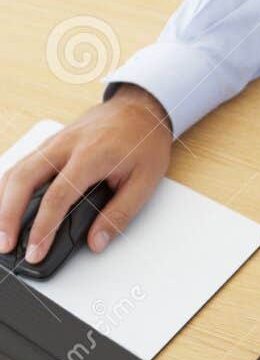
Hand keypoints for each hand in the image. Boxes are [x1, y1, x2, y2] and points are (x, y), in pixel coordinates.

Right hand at [0, 85, 173, 261]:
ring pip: (16, 170)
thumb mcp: (145, 181)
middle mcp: (65, 146)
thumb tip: (97, 242)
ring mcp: (54, 142)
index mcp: (91, 155)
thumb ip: (120, 214)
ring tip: (1, 232)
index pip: (57, 196)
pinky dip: (7, 186)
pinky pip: (21, 165)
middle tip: (5, 245)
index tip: (35, 252)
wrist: (140, 107)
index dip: (42, 228)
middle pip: (23, 180)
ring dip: (2, 202)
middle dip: (8, 215)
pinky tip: (4, 205)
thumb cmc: (144, 141)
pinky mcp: (49, 144)